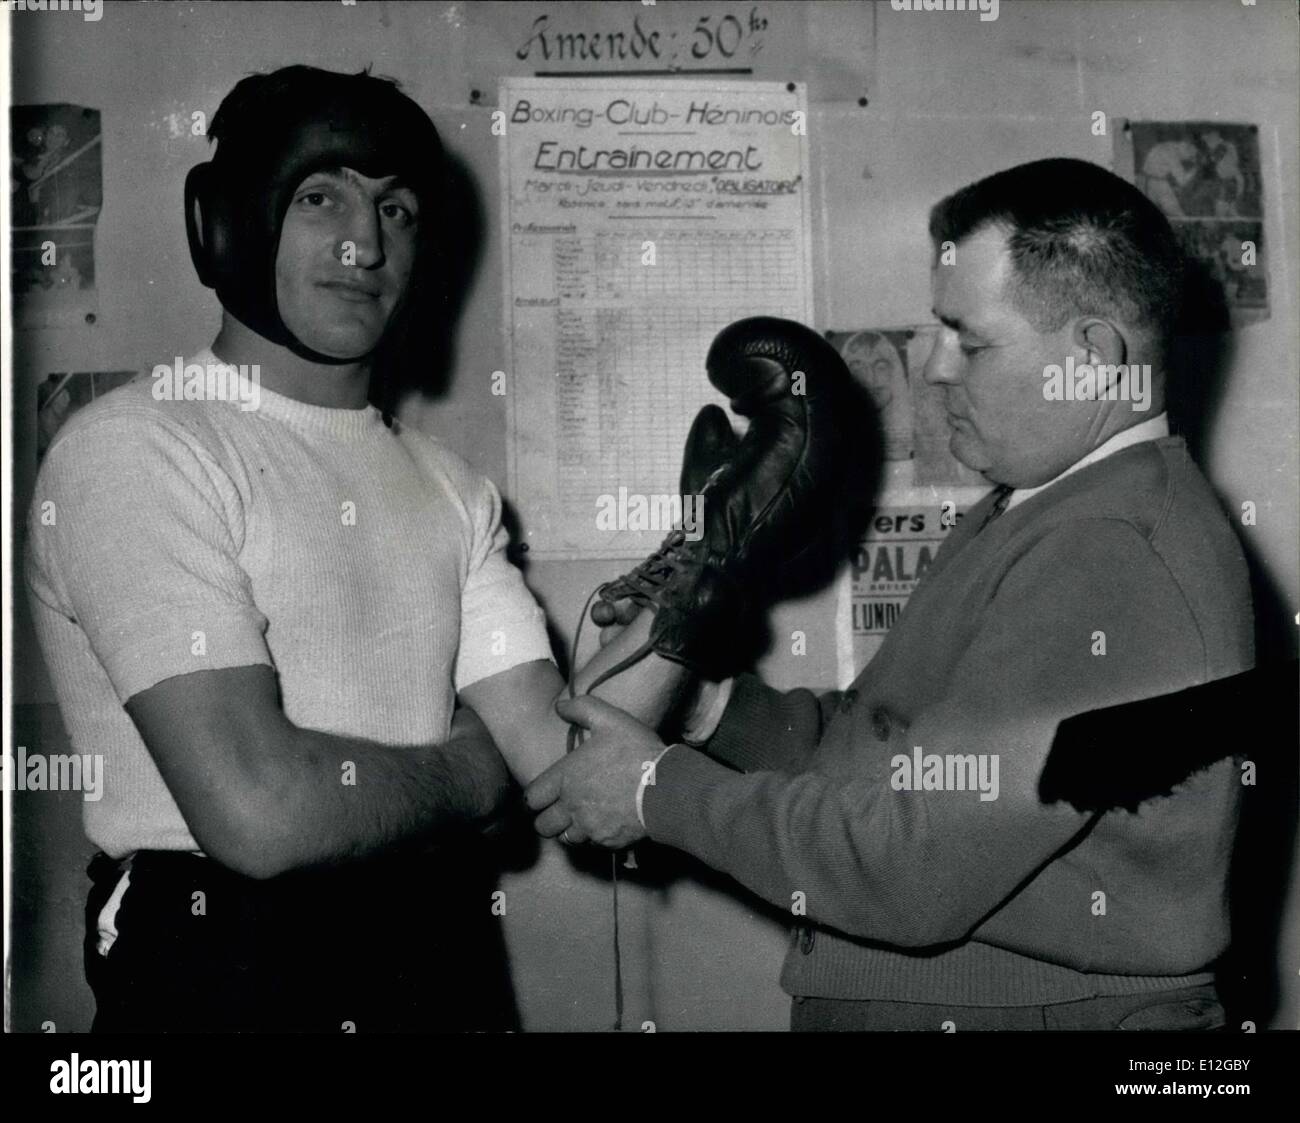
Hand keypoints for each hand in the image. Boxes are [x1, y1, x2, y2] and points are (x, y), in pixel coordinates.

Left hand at [524, 695, 664, 848]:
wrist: (667, 787)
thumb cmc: (636, 751)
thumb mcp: (609, 719)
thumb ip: (581, 708)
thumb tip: (559, 707)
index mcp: (565, 778)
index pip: (531, 798)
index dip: (534, 798)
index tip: (543, 796)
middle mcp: (571, 807)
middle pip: (542, 826)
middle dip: (547, 819)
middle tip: (560, 811)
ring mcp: (589, 827)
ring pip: (566, 839)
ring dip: (570, 830)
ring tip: (582, 819)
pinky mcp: (608, 842)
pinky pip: (591, 846)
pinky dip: (593, 838)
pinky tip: (604, 824)